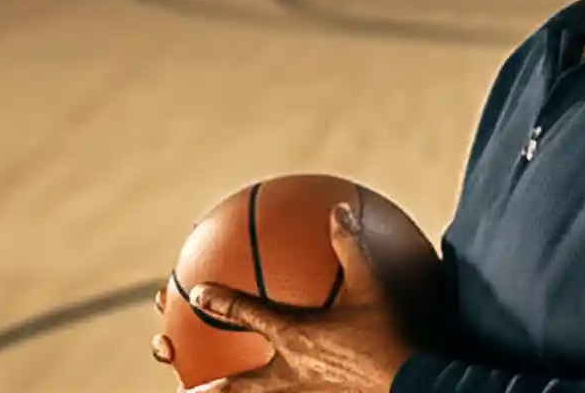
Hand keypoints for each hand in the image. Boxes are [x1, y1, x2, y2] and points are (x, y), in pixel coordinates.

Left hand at [151, 202, 413, 391]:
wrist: (410, 382)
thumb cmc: (389, 334)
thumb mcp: (373, 286)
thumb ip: (350, 247)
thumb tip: (338, 209)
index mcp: (295, 336)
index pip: (247, 315)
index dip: (218, 301)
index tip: (195, 293)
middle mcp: (288, 371)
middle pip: (232, 383)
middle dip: (199, 382)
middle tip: (174, 372)